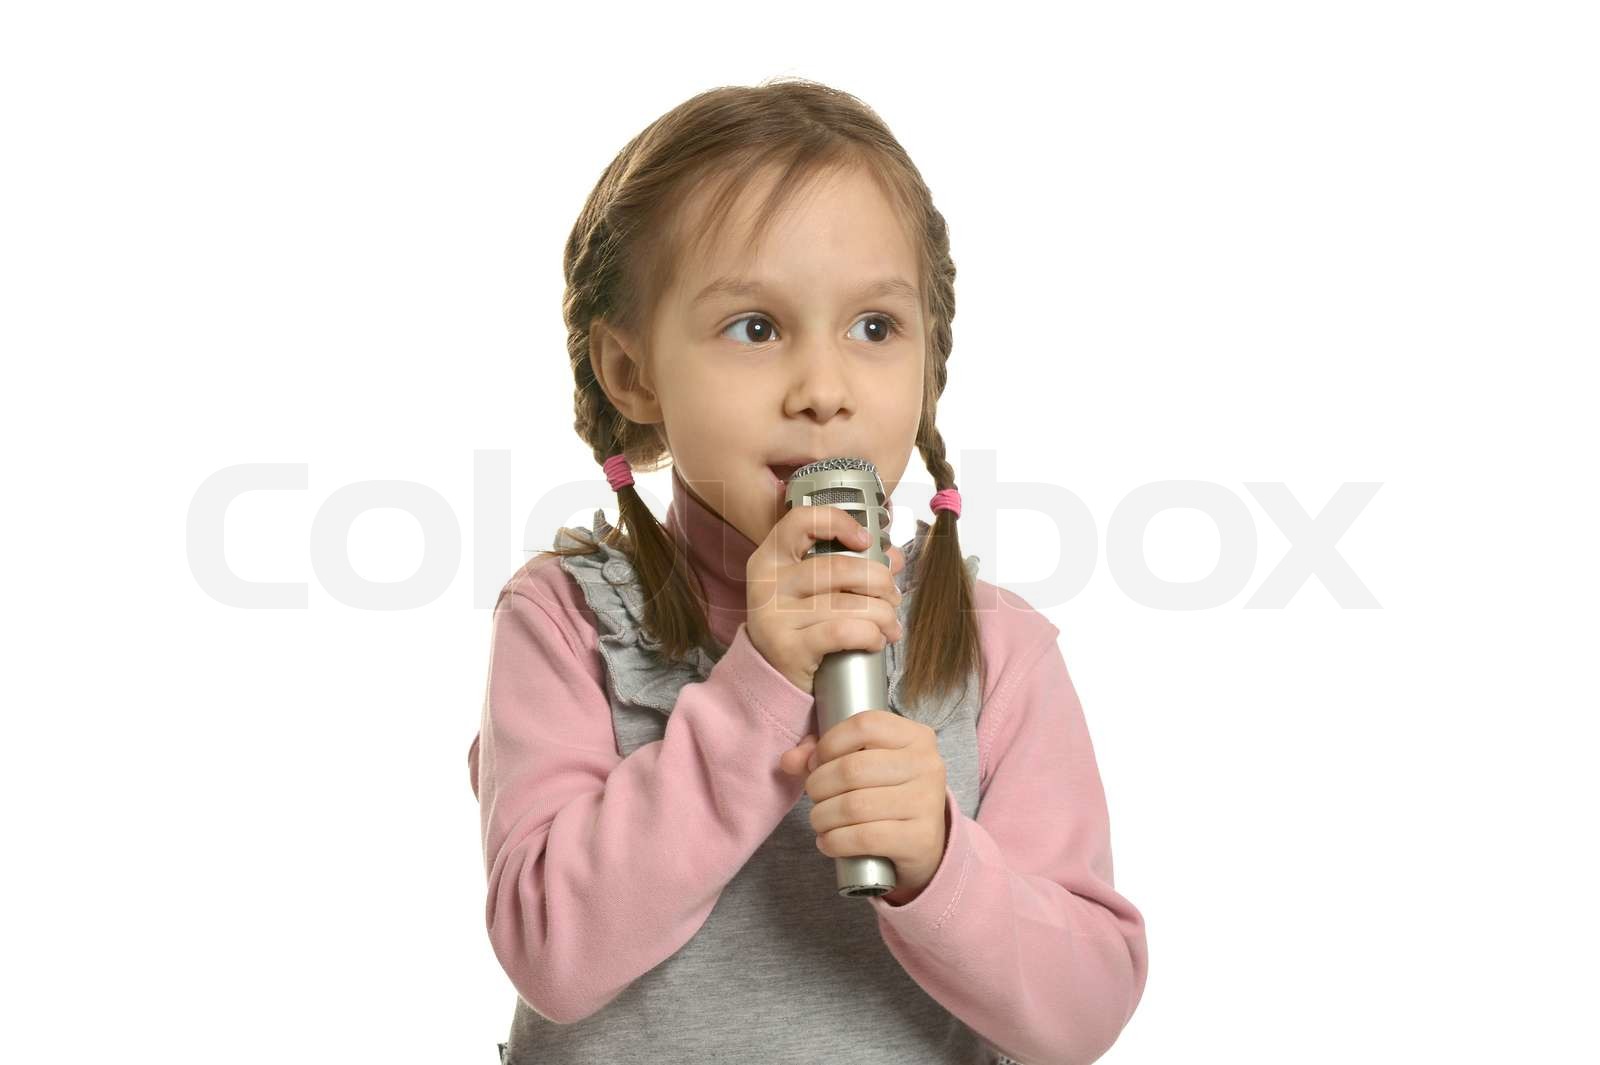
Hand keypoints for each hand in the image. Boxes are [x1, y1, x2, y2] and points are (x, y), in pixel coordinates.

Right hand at [745, 505, 905, 692]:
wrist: (770, 678)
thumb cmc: (800, 625)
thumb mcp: (815, 590)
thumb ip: (851, 566)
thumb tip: (894, 557)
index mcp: (772, 558)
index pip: (802, 521)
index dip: (839, 522)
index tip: (865, 540)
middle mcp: (769, 583)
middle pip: (838, 566)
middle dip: (879, 581)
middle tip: (892, 596)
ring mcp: (775, 615)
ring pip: (847, 603)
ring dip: (882, 614)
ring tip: (891, 625)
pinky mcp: (788, 647)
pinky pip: (842, 632)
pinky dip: (870, 635)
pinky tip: (876, 640)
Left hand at [779, 709, 949, 905]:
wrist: (924, 843)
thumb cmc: (887, 793)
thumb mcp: (862, 763)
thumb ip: (822, 754)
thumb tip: (789, 760)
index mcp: (915, 736)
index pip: (864, 725)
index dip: (829, 744)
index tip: (817, 762)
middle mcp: (927, 764)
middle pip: (853, 768)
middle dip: (819, 785)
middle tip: (815, 797)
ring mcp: (927, 802)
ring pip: (855, 806)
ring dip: (823, 817)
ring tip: (819, 821)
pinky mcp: (921, 838)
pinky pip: (864, 838)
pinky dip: (835, 841)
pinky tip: (828, 842)